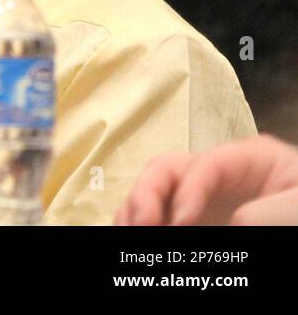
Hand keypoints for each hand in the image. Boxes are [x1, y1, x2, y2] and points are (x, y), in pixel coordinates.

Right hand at [115, 133, 297, 224]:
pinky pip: (159, 217)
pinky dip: (138, 223)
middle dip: (146, 196)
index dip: (186, 193)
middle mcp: (215, 175)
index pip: (201, 165)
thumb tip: (228, 224)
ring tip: (129, 233)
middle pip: (165, 171)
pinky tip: (131, 235)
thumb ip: (265, 213)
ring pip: (154, 193)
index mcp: (246, 159)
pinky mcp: (197, 222)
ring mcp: (203, 199)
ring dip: (134, 211)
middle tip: (141, 226)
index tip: (181, 225)